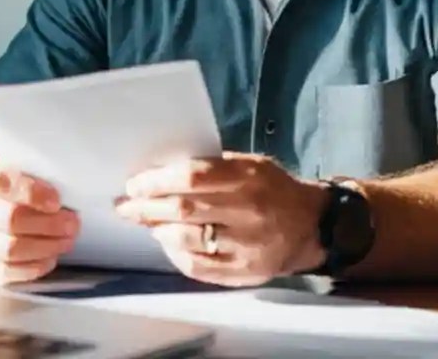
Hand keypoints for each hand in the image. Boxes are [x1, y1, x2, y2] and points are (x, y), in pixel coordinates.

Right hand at [0, 154, 79, 284]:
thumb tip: (62, 199)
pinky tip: (48, 259)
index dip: (31, 193)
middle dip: (48, 225)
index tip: (56, 201)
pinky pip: (3, 274)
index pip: (1, 182)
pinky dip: (31, 268)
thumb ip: (33, 178)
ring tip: (66, 241)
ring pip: (8, 250)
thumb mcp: (10, 164)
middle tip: (71, 224)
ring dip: (45, 247)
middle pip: (8, 220)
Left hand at [114, 152, 327, 286]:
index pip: (192, 177)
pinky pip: (198, 267)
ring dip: (158, 230)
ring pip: (186, 241)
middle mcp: (248, 212)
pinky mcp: (244, 272)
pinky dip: (175, 255)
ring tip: (146, 222)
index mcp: (248, 178)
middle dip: (146, 207)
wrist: (312, 226)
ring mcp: (246, 246)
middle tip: (125, 206)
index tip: (134, 184)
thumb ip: (211, 168)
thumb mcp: (250, 165)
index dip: (157, 181)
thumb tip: (161, 174)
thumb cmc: (273, 188)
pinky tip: (167, 243)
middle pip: (183, 210)